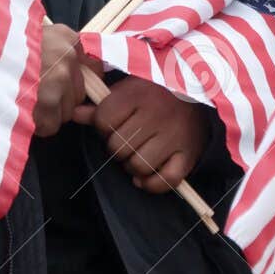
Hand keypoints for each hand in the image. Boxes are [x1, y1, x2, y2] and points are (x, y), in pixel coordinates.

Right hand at [32, 23, 91, 138]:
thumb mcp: (29, 38)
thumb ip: (54, 51)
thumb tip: (73, 76)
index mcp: (65, 37)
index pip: (91, 67)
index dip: (76, 81)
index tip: (64, 86)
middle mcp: (67, 56)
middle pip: (79, 93)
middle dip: (60, 100)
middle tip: (35, 96)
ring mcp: (59, 79)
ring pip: (67, 111)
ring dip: (49, 113)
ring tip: (25, 102)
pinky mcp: (47, 102)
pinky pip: (52, 125)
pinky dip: (38, 125)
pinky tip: (22, 113)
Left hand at [75, 79, 209, 192]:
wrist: (201, 93)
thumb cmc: (158, 92)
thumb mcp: (130, 89)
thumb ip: (102, 105)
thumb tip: (74, 114)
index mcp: (137, 94)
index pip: (103, 121)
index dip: (103, 126)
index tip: (115, 123)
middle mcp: (156, 115)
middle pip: (118, 148)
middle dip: (117, 148)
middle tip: (129, 139)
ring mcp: (174, 136)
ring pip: (138, 166)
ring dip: (133, 166)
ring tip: (139, 154)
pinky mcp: (188, 154)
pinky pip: (165, 181)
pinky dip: (153, 183)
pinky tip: (148, 175)